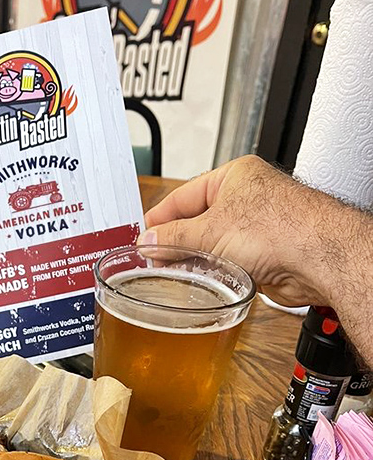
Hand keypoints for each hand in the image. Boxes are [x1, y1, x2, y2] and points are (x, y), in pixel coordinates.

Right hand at [141, 155, 342, 308]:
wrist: (317, 257)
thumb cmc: (280, 227)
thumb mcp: (210, 230)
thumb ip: (174, 237)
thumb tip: (150, 241)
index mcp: (233, 177)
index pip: (182, 196)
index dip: (159, 219)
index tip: (142, 238)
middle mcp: (246, 199)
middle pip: (196, 222)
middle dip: (176, 242)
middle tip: (152, 259)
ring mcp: (254, 228)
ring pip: (211, 245)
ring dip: (194, 260)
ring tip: (172, 273)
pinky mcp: (262, 254)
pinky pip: (226, 263)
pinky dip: (212, 272)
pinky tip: (200, 282)